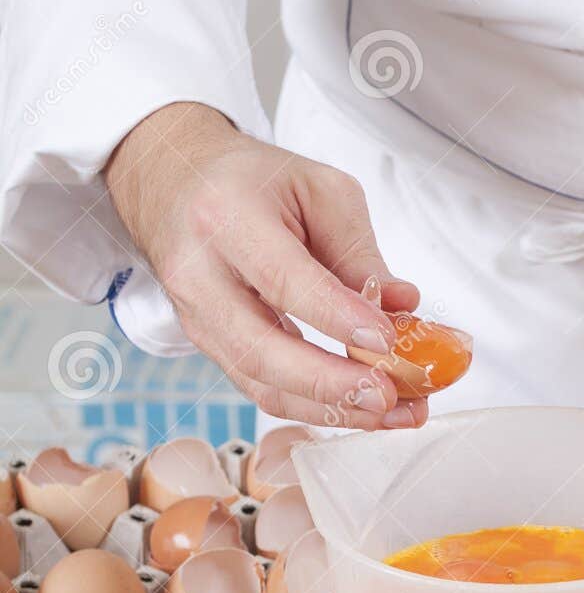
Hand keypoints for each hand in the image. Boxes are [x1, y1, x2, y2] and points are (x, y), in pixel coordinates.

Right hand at [105, 102, 427, 427]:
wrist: (173, 181)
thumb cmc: (249, 180)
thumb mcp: (318, 189)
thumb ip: (359, 251)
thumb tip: (401, 308)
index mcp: (227, 218)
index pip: (284, 280)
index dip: (337, 318)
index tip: (386, 341)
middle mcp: (200, 274)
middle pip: (261, 350)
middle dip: (330, 383)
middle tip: (388, 395)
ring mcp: (197, 317)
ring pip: (259, 383)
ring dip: (328, 407)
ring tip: (388, 412)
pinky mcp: (206, 344)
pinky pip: (259, 388)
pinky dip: (312, 405)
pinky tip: (357, 407)